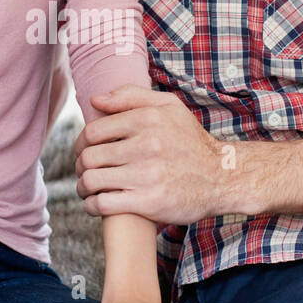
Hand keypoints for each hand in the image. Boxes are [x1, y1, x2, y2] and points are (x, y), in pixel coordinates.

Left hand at [74, 85, 263, 222]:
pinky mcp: (149, 202)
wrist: (223, 177)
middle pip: (89, 157)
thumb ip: (131, 96)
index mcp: (148, 120)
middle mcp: (147, 145)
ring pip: (92, 180)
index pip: (93, 131)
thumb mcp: (169, 107)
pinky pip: (103, 204)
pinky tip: (95, 204)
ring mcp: (147, 175)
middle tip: (84, 172)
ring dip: (82, 187)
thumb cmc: (191, 142)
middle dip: (80, 166)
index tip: (84, 152)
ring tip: (87, 189)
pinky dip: (92, 206)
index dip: (81, 144)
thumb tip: (95, 100)